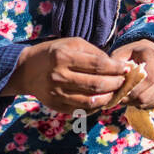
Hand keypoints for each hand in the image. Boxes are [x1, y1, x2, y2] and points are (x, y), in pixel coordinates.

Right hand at [3, 38, 130, 113]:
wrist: (26, 70)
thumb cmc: (54, 53)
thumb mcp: (72, 44)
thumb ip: (94, 53)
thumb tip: (117, 65)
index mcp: (64, 56)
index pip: (97, 65)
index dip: (116, 68)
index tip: (128, 69)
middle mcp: (59, 76)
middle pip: (96, 84)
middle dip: (116, 84)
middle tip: (126, 82)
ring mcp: (57, 93)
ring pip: (90, 101)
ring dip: (109, 98)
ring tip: (117, 93)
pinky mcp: (56, 106)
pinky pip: (81, 110)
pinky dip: (96, 107)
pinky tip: (103, 100)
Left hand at [110, 39, 153, 109]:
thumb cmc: (136, 54)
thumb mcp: (124, 52)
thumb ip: (116, 63)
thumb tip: (111, 78)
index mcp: (153, 58)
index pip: (145, 80)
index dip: (129, 90)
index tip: (117, 92)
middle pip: (144, 96)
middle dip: (128, 99)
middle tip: (117, 98)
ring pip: (147, 102)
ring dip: (133, 103)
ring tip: (125, 97)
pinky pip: (152, 104)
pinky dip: (141, 103)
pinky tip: (135, 96)